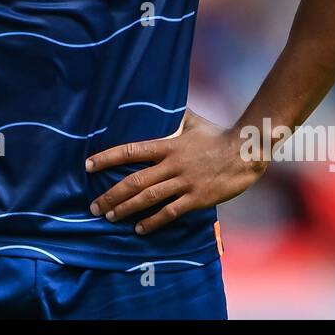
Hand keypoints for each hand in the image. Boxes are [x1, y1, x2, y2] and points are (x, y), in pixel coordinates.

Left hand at [85, 108, 266, 234]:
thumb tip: (165, 104)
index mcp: (168, 145)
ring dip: (125, 209)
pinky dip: (153, 222)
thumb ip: (176, 117)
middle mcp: (171, 164)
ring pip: (148, 198)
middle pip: (134, 180)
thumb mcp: (194, 122)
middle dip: (111, 194)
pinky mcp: (197, 198)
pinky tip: (140, 229)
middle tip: (94, 206)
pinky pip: (170, 212)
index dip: (107, 158)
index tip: (87, 166)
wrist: (246, 152)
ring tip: (109, 217)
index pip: (130, 150)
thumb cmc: (220, 136)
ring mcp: (184, 182)